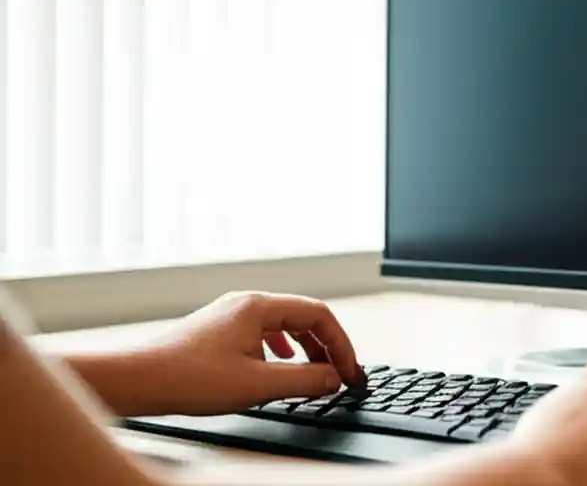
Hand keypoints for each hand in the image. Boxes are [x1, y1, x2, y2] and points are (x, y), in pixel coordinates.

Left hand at [69, 291, 364, 416]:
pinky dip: (282, 348)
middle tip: (339, 374)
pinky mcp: (218, 330)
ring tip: (315, 372)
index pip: (319, 314)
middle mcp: (246, 303)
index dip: (341, 344)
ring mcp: (230, 315)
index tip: (349, 371)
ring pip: (283, 324)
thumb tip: (333, 378)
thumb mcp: (258, 384)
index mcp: (259, 306)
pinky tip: (277, 366)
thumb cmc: (188, 378)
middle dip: (326, 346)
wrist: (137, 380)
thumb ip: (304, 380)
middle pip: (303, 317)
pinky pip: (263, 332)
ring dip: (306, 348)